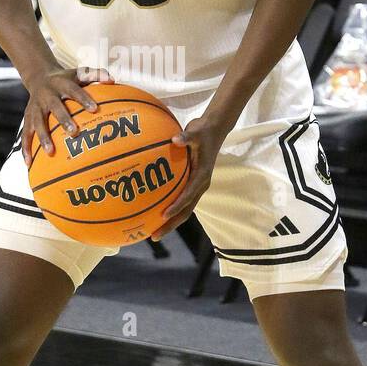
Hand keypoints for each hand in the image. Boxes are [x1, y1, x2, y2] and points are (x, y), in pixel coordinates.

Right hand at [22, 65, 113, 168]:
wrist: (39, 77)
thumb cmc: (66, 79)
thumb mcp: (79, 73)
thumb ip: (96, 75)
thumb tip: (113, 80)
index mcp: (61, 84)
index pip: (74, 90)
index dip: (84, 99)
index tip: (94, 109)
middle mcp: (47, 95)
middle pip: (55, 107)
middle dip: (63, 119)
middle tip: (74, 132)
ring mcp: (35, 107)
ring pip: (38, 122)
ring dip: (43, 137)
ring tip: (51, 152)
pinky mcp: (27, 117)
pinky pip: (26, 133)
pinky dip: (26, 148)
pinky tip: (29, 163)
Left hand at [150, 115, 225, 241]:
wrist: (213, 130)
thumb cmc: (203, 131)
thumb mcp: (196, 131)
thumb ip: (186, 137)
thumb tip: (175, 139)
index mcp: (202, 176)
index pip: (189, 195)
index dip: (177, 206)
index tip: (163, 215)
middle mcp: (200, 185)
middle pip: (185, 211)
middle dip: (170, 224)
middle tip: (155, 235)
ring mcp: (196, 187)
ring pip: (183, 210)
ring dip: (169, 222)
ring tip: (152, 232)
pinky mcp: (191, 184)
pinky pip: (180, 201)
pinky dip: (169, 209)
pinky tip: (152, 213)